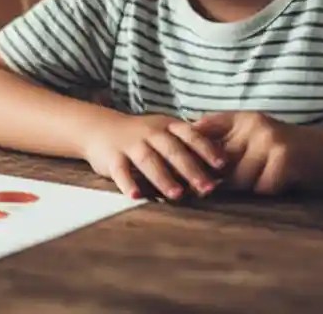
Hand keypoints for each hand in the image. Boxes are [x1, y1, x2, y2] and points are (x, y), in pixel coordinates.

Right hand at [79, 113, 225, 199]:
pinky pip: (120, 171)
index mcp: (167, 126)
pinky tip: (136, 196)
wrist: (99, 127)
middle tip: (208, 188)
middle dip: (191, 169)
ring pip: (148, 160)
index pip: (190, 135)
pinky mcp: (112, 157)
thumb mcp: (164, 132)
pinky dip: (127, 184)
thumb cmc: (140, 136)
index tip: (223, 165)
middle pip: (172, 150)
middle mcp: (150, 133)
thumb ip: (187, 145)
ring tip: (177, 195)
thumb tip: (221, 165)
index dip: (206, 149)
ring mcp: (130, 144)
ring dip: (163, 178)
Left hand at [193, 112, 322, 194]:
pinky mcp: (284, 159)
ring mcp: (269, 140)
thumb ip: (223, 141)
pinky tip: (278, 185)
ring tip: (261, 182)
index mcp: (242, 118)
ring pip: (239, 179)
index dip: (189, 152)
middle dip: (215, 179)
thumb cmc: (284, 151)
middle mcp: (253, 125)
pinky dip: (267, 192)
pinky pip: (261, 188)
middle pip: (219, 162)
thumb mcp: (253, 137)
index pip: (203, 131)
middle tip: (205, 192)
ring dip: (247, 189)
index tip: (178, 170)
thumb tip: (186, 162)